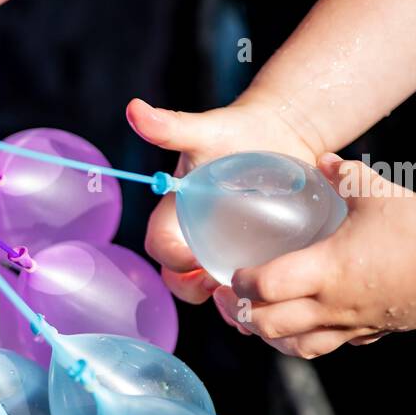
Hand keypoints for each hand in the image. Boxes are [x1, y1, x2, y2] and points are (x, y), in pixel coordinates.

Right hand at [128, 94, 323, 303]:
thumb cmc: (237, 130)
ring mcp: (223, 250)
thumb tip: (134, 109)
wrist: (281, 132)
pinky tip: (270, 303)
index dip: (171, 258)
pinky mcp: (252, 257)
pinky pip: (243, 290)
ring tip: (247, 304)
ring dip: (225, 305)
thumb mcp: (205, 129)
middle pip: (179, 279)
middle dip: (193, 290)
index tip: (192, 260)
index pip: (160, 246)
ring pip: (212, 291)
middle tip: (221, 287)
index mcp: (175, 213)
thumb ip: (170, 126)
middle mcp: (194, 237)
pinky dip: (251, 303)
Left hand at [211, 155, 415, 358]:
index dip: (239, 282)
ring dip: (269, 335)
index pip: (263, 287)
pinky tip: (300, 324)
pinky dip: (303, 340)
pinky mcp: (368, 333)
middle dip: (242, 314)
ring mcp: (350, 325)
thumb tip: (321, 160)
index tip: (232, 270)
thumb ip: (343, 174)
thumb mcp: (378, 192)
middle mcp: (332, 305)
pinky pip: (325, 347)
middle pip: (267, 326)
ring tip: (257, 317)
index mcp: (326, 269)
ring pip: (293, 347)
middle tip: (232, 297)